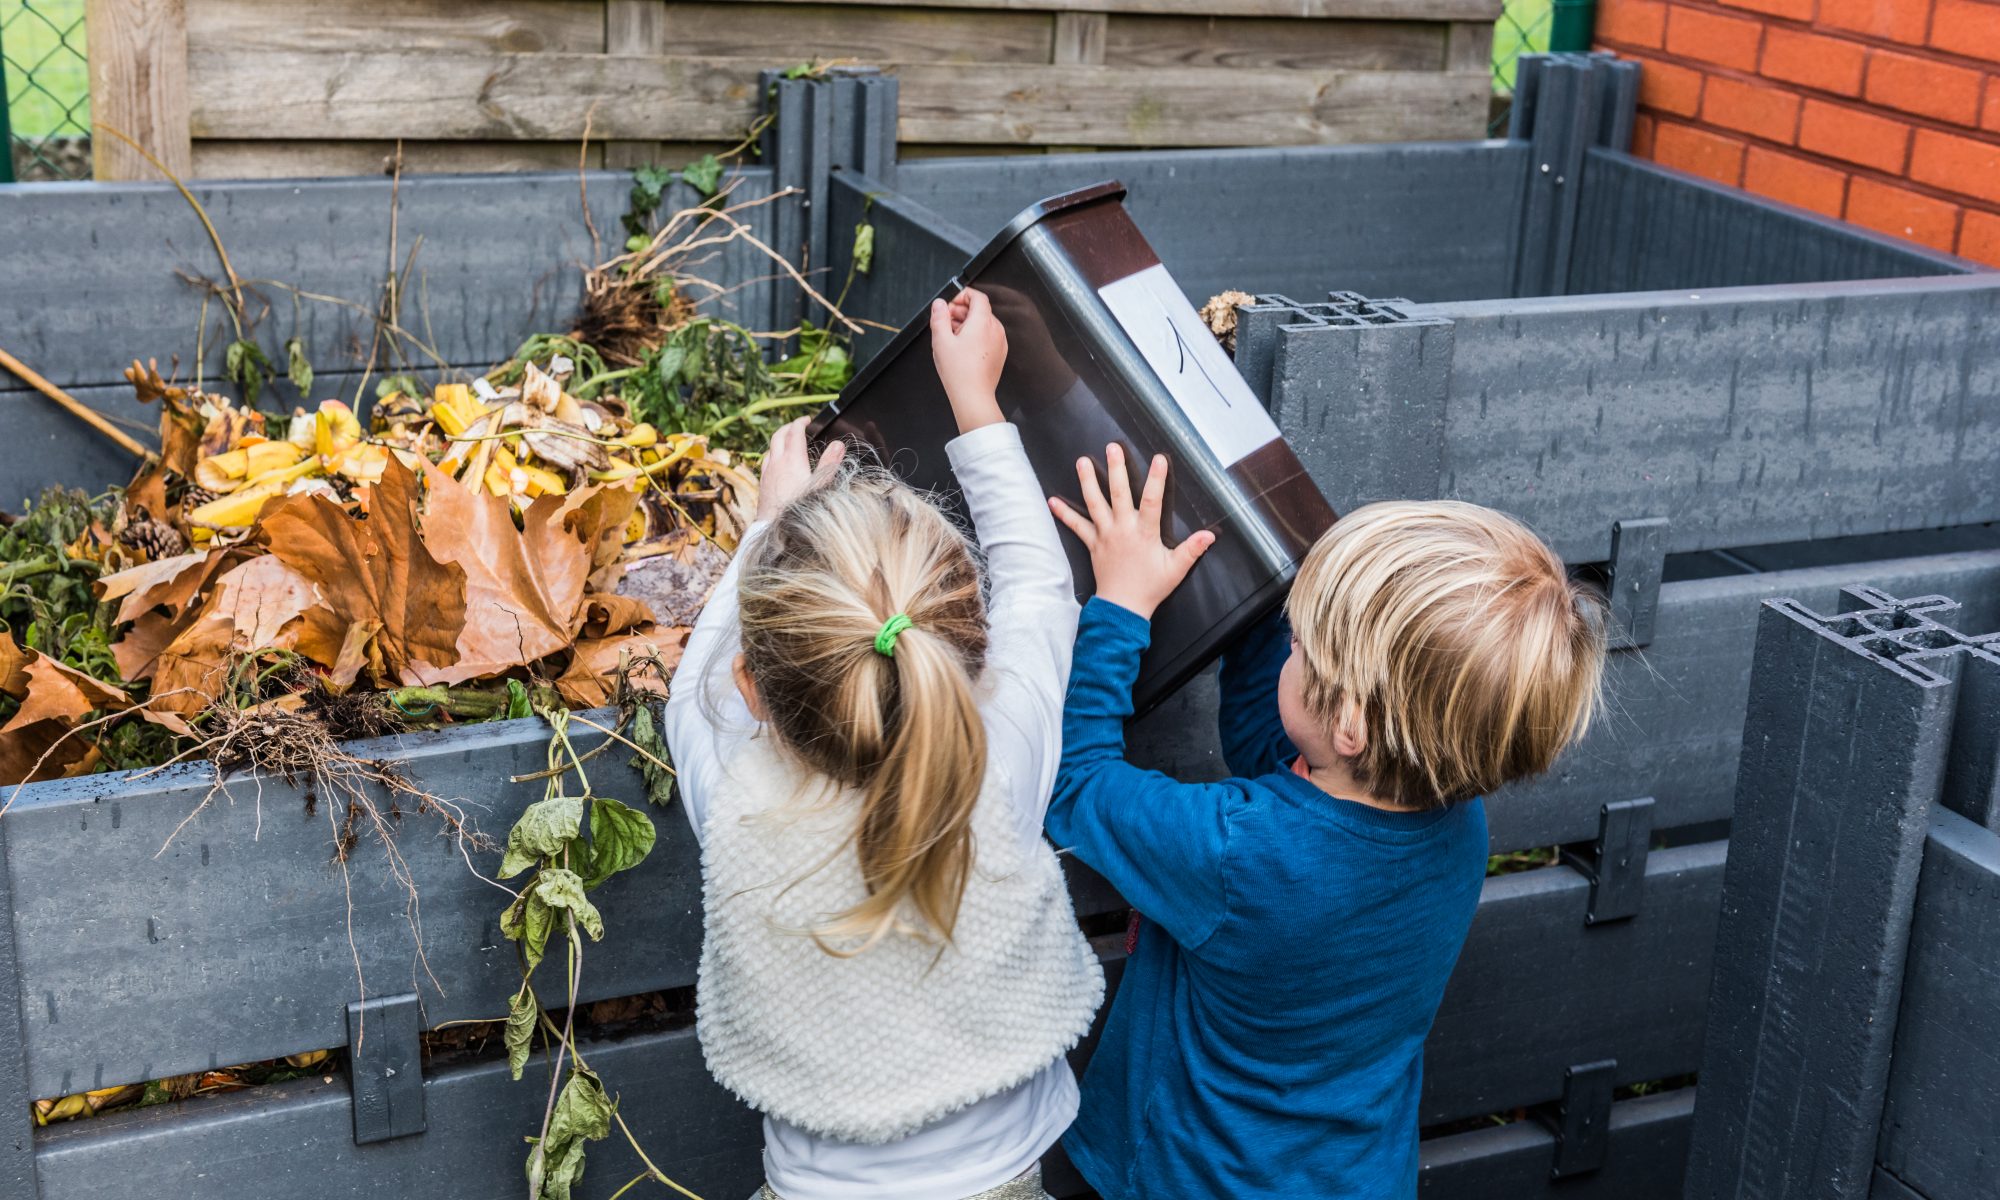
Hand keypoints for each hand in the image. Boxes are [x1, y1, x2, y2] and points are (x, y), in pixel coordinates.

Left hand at [754, 416, 844, 520]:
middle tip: (798, 426)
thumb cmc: (800, 508)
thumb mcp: (822, 485)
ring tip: (788, 441)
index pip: (794, 432)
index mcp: (792, 459)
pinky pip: (766, 460)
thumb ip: (830, 463)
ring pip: (770, 447)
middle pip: (779, 435)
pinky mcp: (763, 482)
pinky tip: (777, 462)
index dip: (801, 422)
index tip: (807, 420)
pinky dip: (773, 454)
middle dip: (788, 427)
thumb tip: (837, 445)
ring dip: (779, 440)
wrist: (777, 528)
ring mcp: (768, 472)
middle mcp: (777, 462)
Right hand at [930, 287, 1005, 431]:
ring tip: (951, 336)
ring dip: (967, 324)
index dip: (962, 295)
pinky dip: (976, 335)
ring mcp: (1000, 341)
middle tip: (945, 321)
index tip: (950, 304)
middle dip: (961, 311)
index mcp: (982, 322)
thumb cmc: (959, 373)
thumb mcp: (941, 340)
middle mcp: (995, 329)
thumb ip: (939, 317)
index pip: (978, 296)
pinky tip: (962, 348)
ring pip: (984, 323)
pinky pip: (988, 336)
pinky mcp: (1000, 353)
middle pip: (980, 309)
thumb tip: (939, 304)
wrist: (973, 396)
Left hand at [1048, 443, 1215, 619]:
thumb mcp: (1176, 569)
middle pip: (1119, 493)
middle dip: (1116, 469)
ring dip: (1088, 481)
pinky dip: (1064, 514)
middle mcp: (1123, 529)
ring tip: (1081, 461)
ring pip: (1095, 503)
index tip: (1159, 458)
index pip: (1153, 500)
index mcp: (1145, 533)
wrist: (1123, 607)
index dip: (1157, 479)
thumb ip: (1192, 549)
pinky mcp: (1093, 543)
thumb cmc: (1151, 587)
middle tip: (1113, 447)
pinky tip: (1052, 500)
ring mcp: (1105, 535)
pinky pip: (1077, 526)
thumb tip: (1210, 535)